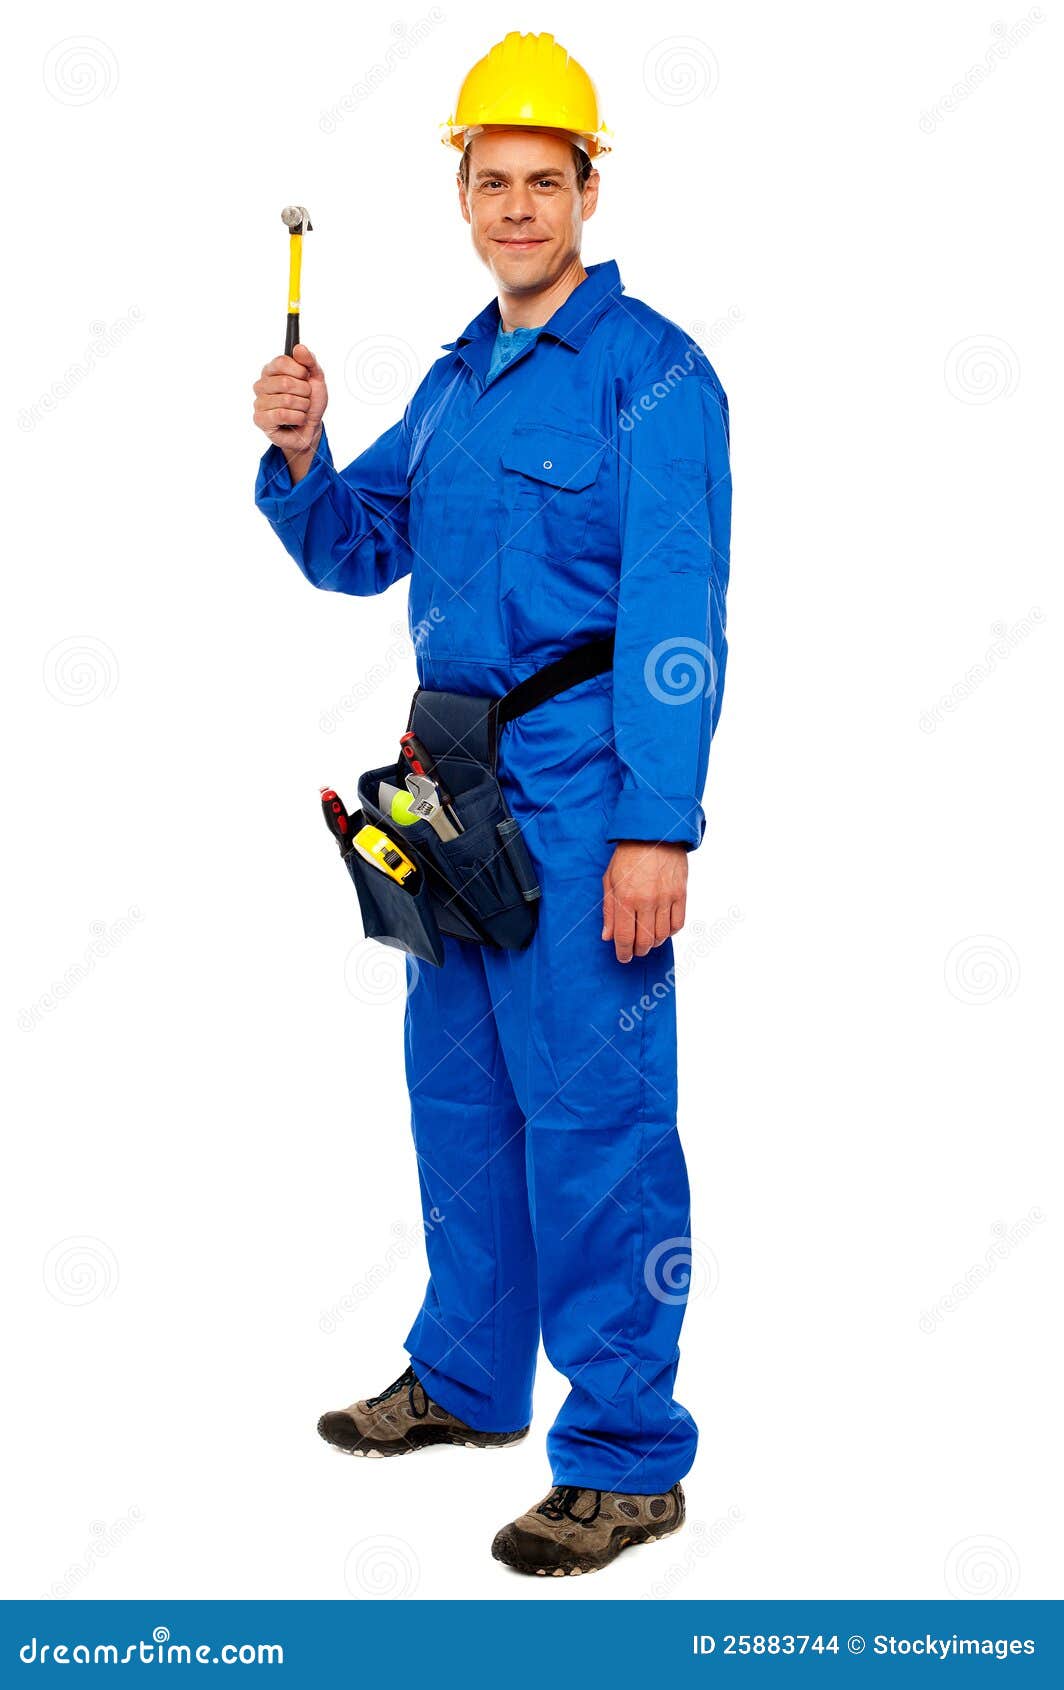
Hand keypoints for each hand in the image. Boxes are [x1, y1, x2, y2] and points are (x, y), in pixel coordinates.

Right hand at [252, 343, 327, 460]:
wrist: (311, 428)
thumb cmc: (310, 403)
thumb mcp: (316, 378)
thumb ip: (309, 361)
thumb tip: (299, 348)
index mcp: (271, 371)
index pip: (281, 361)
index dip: (299, 371)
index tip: (305, 377)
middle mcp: (262, 385)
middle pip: (285, 382)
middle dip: (304, 392)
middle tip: (305, 398)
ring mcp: (259, 402)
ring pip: (286, 400)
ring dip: (302, 407)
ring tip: (301, 410)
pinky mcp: (260, 419)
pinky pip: (281, 415)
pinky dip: (297, 418)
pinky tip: (297, 419)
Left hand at [602, 841, 687, 963]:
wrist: (654, 833)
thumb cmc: (628, 856)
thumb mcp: (610, 880)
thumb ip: (608, 910)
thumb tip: (607, 936)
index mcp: (625, 898)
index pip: (624, 937)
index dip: (623, 952)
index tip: (623, 958)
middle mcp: (647, 901)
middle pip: (645, 941)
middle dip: (639, 951)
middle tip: (635, 950)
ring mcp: (666, 898)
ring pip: (662, 935)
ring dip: (654, 943)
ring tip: (648, 939)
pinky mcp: (681, 894)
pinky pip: (678, 923)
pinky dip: (670, 932)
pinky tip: (663, 929)